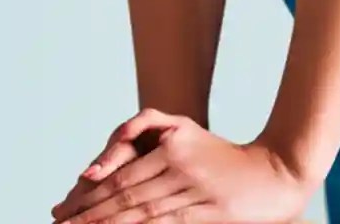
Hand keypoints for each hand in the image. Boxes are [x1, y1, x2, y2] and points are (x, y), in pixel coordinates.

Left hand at [52, 109, 312, 223]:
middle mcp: (180, 168)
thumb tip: (96, 164)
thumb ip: (139, 126)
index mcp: (169, 147)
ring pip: (144, 214)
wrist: (274, 171)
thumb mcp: (181, 126)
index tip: (65, 209)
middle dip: (92, 214)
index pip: (121, 177)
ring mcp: (196, 192)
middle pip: (127, 197)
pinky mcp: (211, 213)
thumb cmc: (217, 149)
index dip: (91, 195)